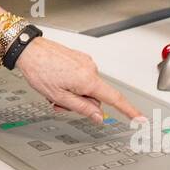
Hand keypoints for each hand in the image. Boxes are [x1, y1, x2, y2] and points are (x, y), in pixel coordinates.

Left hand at [13, 37, 143, 123]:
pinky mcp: (79, 58)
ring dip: (73, 93)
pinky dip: (71, 83)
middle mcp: (91, 68)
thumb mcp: (59, 97)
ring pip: (86, 88)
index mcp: (88, 80)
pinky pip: (81, 77)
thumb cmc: (40, 70)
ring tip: (54, 88)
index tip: (140, 119)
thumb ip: (82, 108)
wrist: (29, 50)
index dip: (129, 111)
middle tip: (58, 100)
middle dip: (79, 102)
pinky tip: (57, 79)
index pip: (114, 99)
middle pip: (95, 97)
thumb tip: (98, 117)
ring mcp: (85, 62)